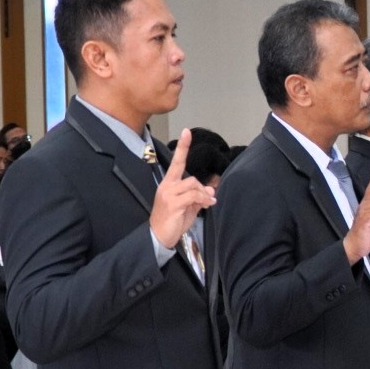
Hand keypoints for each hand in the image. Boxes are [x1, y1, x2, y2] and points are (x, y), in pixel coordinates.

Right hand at [150, 128, 216, 249]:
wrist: (158, 236)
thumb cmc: (172, 221)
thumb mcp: (188, 207)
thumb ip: (198, 196)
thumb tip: (211, 189)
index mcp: (169, 184)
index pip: (176, 162)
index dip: (182, 147)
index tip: (187, 132)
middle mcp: (167, 186)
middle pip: (190, 177)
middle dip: (202, 189)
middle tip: (208, 200)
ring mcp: (169, 194)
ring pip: (193, 185)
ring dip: (203, 195)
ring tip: (207, 204)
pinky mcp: (173, 203)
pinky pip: (194, 196)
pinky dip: (204, 200)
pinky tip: (207, 205)